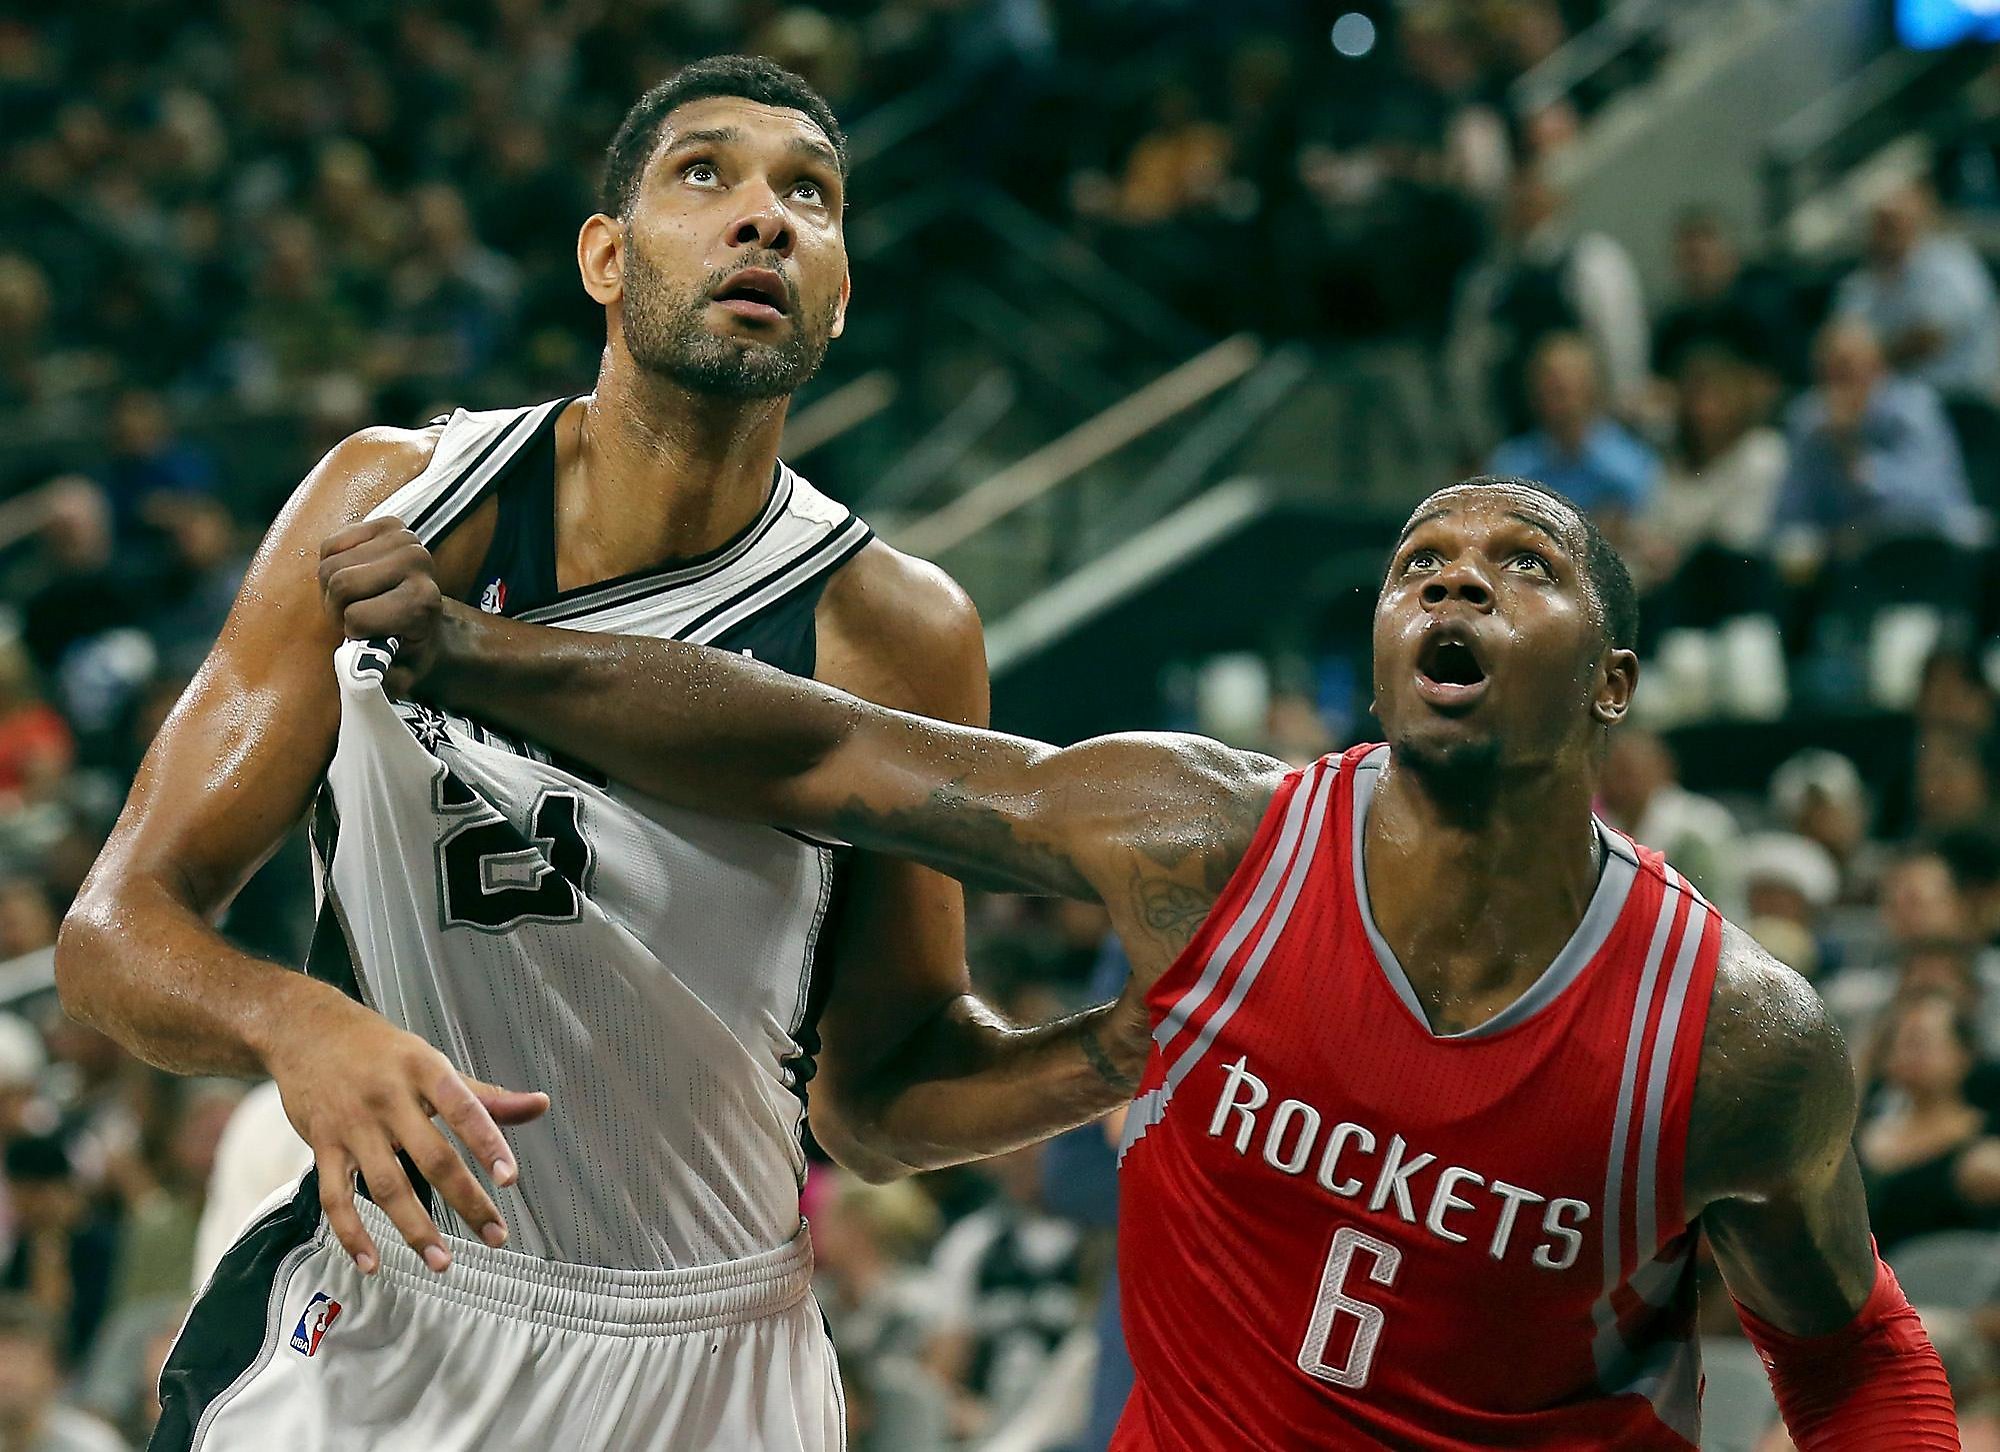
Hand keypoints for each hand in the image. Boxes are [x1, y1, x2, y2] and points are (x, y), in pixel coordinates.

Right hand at [262, 984, 548, 1273]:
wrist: (308, 1032)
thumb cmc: (381, 1051)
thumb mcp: (433, 1062)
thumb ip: (484, 1095)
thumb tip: (539, 1105)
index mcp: (424, 1070)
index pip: (463, 1108)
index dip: (488, 1142)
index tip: (509, 1178)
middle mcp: (389, 1098)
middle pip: (432, 1156)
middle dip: (466, 1200)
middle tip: (496, 1236)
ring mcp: (353, 1125)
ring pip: (386, 1186)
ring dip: (415, 1228)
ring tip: (442, 1262)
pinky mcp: (322, 1146)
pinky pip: (335, 1197)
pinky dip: (352, 1233)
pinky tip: (372, 1263)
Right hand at [319, 518, 444, 686]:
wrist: (426, 613)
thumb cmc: (407, 644)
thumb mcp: (399, 674)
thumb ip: (380, 677)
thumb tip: (361, 674)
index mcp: (422, 602)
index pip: (356, 617)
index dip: (352, 631)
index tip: (367, 635)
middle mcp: (418, 563)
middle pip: (339, 584)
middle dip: (337, 607)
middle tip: (355, 614)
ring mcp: (405, 539)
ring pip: (330, 564)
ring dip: (332, 587)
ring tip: (356, 597)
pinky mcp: (387, 523)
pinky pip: (330, 545)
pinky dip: (332, 563)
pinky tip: (355, 574)